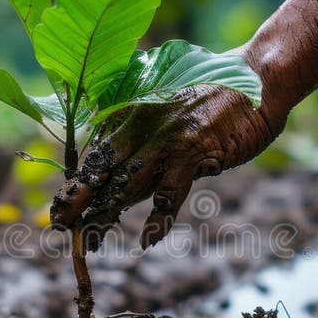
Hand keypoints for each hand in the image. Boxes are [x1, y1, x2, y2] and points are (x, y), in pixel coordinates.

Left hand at [50, 53, 285, 249]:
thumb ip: (147, 139)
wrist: (256, 77)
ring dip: (107, 215)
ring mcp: (167, 139)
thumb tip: (124, 178)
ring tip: (90, 240)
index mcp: (133, 112)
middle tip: (61, 226)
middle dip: (79, 200)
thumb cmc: (214, 95)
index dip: (77, 182)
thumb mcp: (169, 109)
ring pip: (127, 183)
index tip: (60, 207)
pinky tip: (147, 238)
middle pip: (102, 169)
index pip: (96, 152)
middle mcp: (143, 124)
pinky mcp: (193, 152)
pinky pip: (170, 193)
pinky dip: (158, 219)